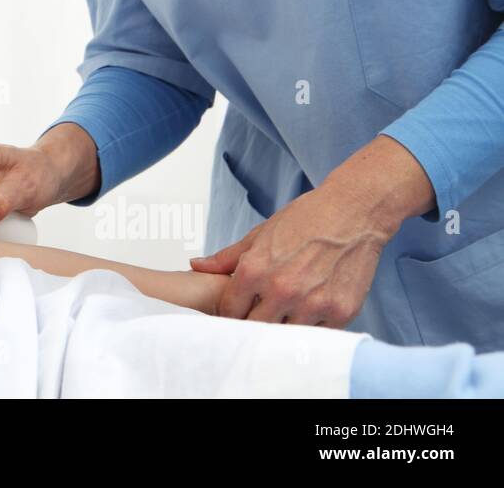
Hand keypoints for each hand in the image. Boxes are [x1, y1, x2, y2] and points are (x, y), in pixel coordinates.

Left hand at [190, 135, 431, 326]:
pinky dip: (311, 330)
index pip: (229, 310)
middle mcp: (282, 290)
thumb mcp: (260, 234)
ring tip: (283, 318)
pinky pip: (317, 336)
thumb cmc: (305, 219)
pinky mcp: (341, 312)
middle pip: (254, 328)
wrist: (353, 212)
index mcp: (255, 270)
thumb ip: (227, 257)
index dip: (230, 313)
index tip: (236, 313)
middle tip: (257, 319)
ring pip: (285, 337)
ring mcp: (312, 304)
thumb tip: (196, 266)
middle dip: (252, 325)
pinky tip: (308, 317)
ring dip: (282, 330)